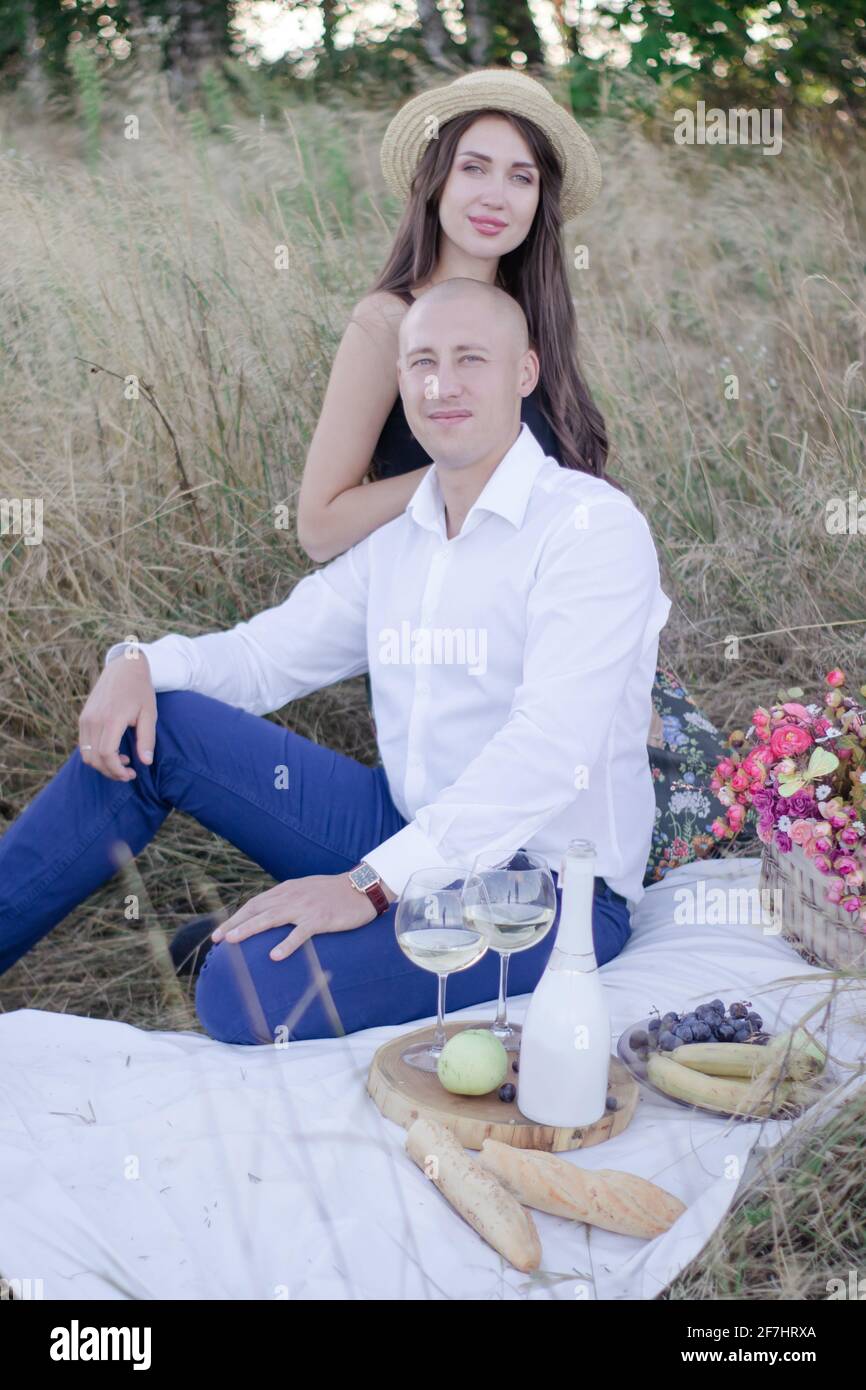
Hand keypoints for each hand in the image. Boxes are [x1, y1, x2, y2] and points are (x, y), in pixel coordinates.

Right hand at [78, 648, 156, 780]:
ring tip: (122, 762)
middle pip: (94, 758)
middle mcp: (94, 719)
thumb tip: (145, 763)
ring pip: (86, 754)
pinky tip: (113, 751)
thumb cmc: (140, 690)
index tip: (131, 774)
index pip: (106, 755)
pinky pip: (84, 744)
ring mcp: (85, 718)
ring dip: (102, 764)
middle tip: (129, 773)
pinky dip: (95, 754)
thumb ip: (147, 739)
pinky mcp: (83, 717)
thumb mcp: (149, 714)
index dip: (117, 770)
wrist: (124, 667)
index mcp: (111, 719)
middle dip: (110, 772)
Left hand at [211, 873, 394, 961]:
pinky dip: (287, 944)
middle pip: (257, 910)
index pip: (255, 903)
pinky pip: (300, 933)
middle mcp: (292, 896)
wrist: (362, 888)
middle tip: (217, 940)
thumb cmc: (334, 893)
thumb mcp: (306, 891)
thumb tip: (269, 915)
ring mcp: (305, 907)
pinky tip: (275, 956)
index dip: (236, 917)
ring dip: (250, 929)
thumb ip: (288, 900)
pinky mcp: (320, 918)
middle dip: (235, 924)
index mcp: (287, 890)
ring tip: (233, 941)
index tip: (221, 933)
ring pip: (272, 918)